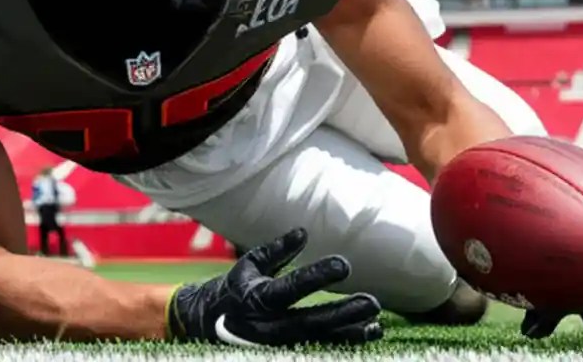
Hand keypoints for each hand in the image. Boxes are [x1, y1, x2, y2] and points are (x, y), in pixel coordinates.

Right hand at [167, 227, 382, 346]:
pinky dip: (343, 342)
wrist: (207, 325)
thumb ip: (277, 251)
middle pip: (310, 323)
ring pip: (318, 342)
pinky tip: (367, 334)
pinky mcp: (284, 354)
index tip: (344, 265)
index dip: (317, 277)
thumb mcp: (250, 265)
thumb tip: (304, 233)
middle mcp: (267, 326)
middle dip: (343, 314)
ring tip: (375, 324)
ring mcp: (276, 345)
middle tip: (373, 303)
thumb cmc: (235, 288)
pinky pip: (319, 350)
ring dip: (349, 334)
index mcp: (258, 298)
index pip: (291, 288)